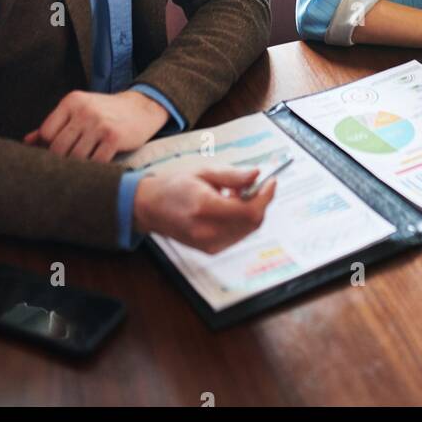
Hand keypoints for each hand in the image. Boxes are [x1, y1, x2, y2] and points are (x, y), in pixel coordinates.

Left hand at [23, 89, 169, 161]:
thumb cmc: (106, 112)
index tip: (59, 153)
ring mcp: (99, 123)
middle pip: (59, 148)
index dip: (50, 148)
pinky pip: (96, 162)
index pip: (47, 133)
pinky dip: (95, 168)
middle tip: (70, 166)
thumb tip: (27, 141)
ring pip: (76, 158)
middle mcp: (84, 110)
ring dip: (79, 167)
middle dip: (63, 161)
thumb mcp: (80, 111)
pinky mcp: (114, 137)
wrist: (142, 107)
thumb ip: (55, 125)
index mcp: (72, 101)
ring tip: (84, 168)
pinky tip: (99, 166)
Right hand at [133, 166, 276, 251]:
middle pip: (252, 223)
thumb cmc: (173, 186)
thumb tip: (257, 175)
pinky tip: (229, 206)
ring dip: (251, 211)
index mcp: (205, 208)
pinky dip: (242, 220)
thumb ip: (232, 175)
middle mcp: (208, 231)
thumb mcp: (203, 171)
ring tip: (236, 193)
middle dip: (261, 202)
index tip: (271, 181)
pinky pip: (238, 235)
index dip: (265, 196)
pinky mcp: (210, 250)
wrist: (149, 208)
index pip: (249, 211)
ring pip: (248, 230)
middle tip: (257, 184)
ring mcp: (209, 244)